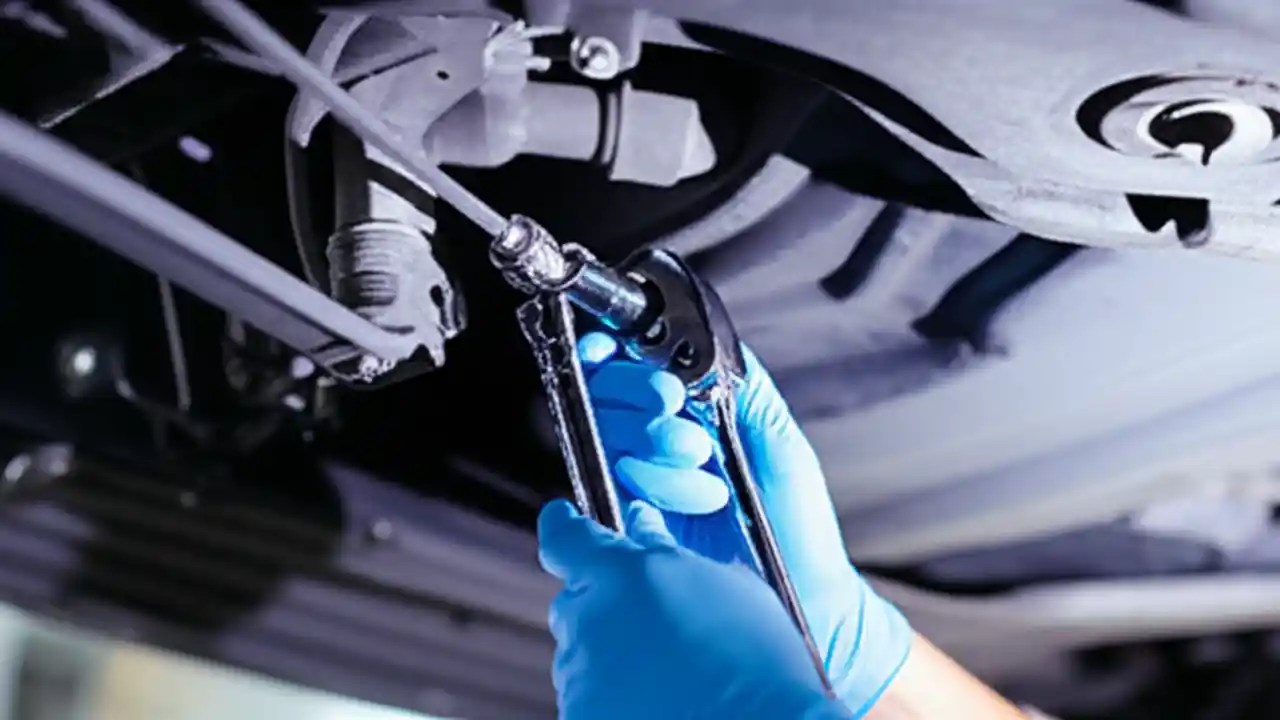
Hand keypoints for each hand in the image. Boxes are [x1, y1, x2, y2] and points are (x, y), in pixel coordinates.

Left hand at [539, 498, 851, 719]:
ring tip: (667, 673)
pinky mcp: (577, 712)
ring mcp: (580, 670)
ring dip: (611, 651)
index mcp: (626, 572)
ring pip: (582, 649)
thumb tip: (649, 534)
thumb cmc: (759, 666)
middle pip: (577, 598)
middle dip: (606, 602)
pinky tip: (656, 702)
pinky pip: (585, 692)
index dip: (563, 529)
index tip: (562, 522)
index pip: (567, 537)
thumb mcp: (733, 589)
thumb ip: (675, 556)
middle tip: (651, 623)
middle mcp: (591, 616)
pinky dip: (611, 694)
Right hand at [579, 332, 911, 715]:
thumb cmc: (799, 529)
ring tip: (707, 468)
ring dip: (654, 445)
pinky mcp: (627, 525)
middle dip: (636, 392)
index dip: (614, 352)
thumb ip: (745, 388)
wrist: (806, 602)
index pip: (630, 368)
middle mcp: (657, 447)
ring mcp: (640, 486)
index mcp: (692, 416)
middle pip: (607, 396)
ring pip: (607, 437)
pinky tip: (696, 501)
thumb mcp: (779, 440)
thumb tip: (711, 338)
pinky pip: (610, 488)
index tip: (612, 347)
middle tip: (672, 404)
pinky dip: (652, 485)